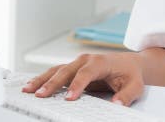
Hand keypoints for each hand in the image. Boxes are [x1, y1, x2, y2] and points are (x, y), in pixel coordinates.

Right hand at [21, 52, 144, 106]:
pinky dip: (43, 79)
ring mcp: (77, 63)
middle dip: (52, 83)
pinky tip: (32, 86)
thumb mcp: (135, 86)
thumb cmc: (131, 74)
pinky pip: (56, 73)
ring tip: (28, 90)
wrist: (130, 63)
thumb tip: (117, 104)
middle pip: (66, 70)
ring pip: (57, 70)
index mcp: (100, 62)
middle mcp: (86, 60)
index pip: (86, 73)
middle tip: (41, 95)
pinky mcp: (73, 69)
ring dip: (42, 79)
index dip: (77, 85)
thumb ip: (126, 95)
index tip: (70, 98)